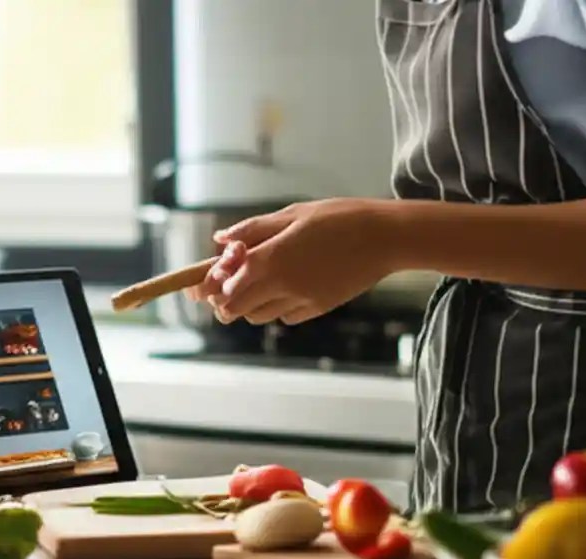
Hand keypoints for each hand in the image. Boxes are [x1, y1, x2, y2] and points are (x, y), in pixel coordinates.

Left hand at [183, 199, 397, 325]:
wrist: (385, 237)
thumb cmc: (339, 217)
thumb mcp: (293, 214)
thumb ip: (253, 230)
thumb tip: (220, 240)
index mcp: (272, 256)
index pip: (224, 283)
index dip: (207, 286)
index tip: (200, 285)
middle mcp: (282, 283)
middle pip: (235, 307)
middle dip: (223, 301)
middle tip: (223, 288)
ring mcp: (301, 299)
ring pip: (257, 315)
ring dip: (249, 304)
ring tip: (257, 283)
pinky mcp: (317, 308)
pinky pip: (285, 316)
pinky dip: (277, 307)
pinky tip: (287, 287)